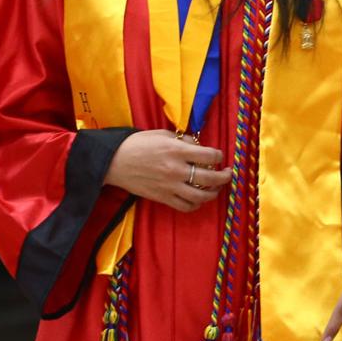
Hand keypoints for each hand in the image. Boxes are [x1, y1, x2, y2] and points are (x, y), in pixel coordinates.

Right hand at [103, 129, 230, 212]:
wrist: (113, 162)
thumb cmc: (136, 144)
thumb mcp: (160, 134)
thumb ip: (182, 140)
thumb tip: (198, 146)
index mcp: (176, 150)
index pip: (209, 156)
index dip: (218, 155)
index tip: (218, 155)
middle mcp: (176, 170)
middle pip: (210, 178)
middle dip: (224, 176)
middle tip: (227, 173)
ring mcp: (170, 187)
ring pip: (202, 196)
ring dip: (214, 193)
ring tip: (216, 188)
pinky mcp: (163, 198)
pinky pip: (186, 206)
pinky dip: (196, 204)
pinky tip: (198, 199)